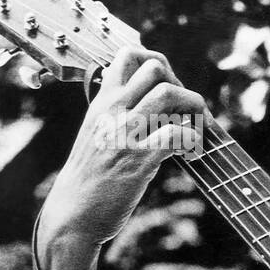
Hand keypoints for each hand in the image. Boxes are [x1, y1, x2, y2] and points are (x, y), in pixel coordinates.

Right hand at [39, 46, 205, 248]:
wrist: (73, 214)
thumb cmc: (91, 176)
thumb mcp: (98, 133)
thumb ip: (120, 112)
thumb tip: (156, 99)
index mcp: (102, 101)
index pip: (128, 55)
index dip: (160, 63)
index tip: (170, 88)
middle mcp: (112, 110)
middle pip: (155, 68)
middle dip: (182, 84)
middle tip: (188, 113)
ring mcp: (125, 133)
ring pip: (169, 93)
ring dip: (195, 109)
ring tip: (197, 131)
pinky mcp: (138, 159)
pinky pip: (177, 133)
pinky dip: (194, 141)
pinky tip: (192, 156)